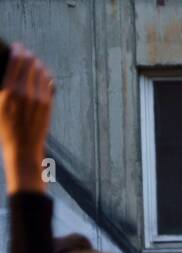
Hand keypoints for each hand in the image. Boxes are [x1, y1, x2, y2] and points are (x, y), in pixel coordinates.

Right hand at [0, 45, 54, 194]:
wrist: (23, 147)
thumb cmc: (5, 126)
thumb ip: (3, 85)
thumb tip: (9, 70)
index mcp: (8, 90)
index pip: (16, 60)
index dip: (18, 50)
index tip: (17, 46)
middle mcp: (25, 92)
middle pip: (30, 63)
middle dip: (28, 55)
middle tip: (25, 52)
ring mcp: (39, 98)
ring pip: (42, 71)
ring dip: (37, 64)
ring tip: (33, 62)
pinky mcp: (48, 104)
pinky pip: (48, 83)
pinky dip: (45, 76)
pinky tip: (41, 74)